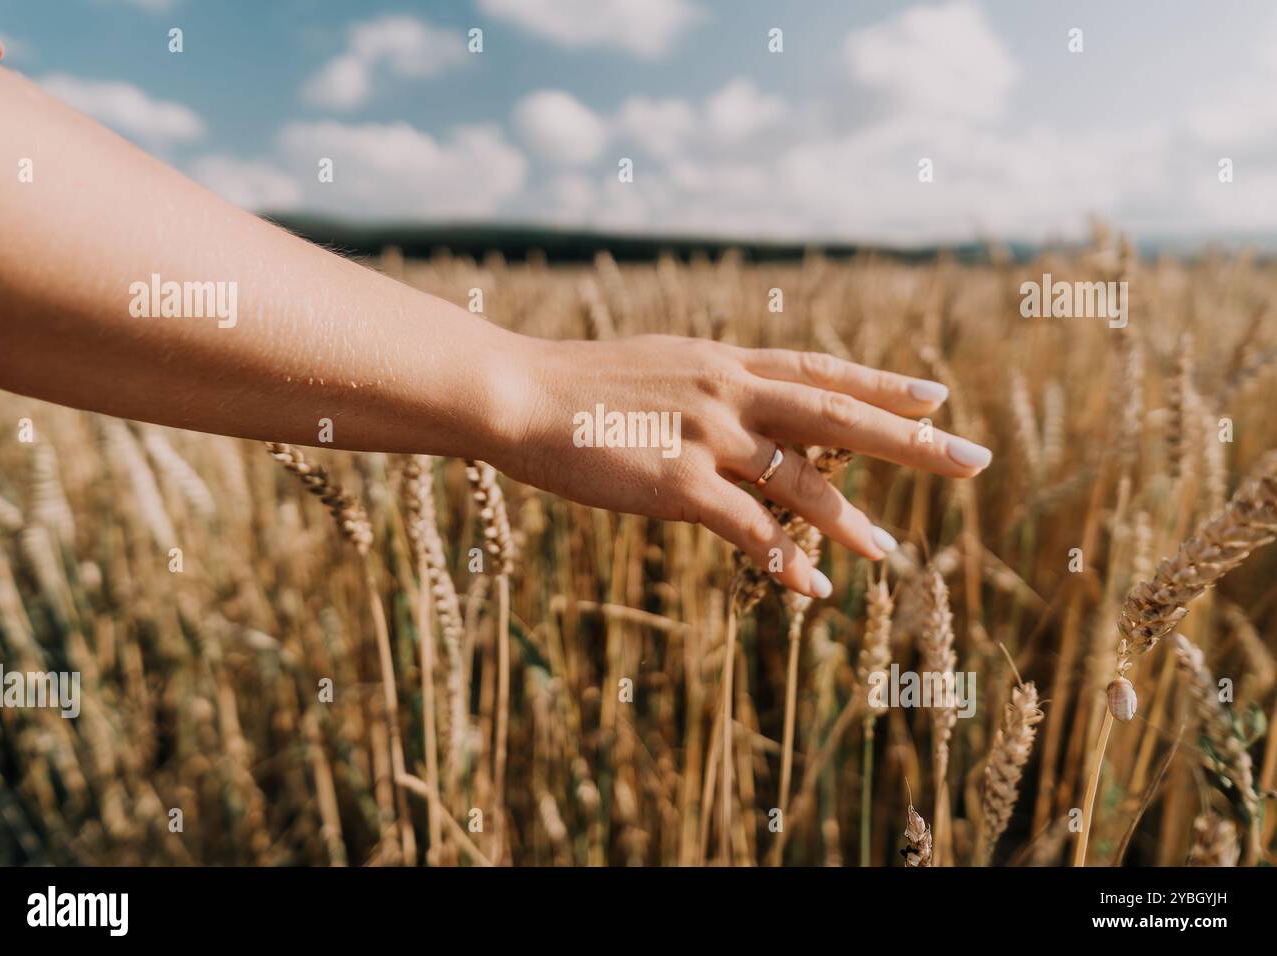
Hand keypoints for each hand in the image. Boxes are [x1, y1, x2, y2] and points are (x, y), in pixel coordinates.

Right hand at [491, 334, 992, 597]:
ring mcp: (707, 434)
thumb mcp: (657, 367)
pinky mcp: (677, 482)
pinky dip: (784, 560)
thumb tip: (742, 414)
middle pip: (840, 415)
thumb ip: (708, 389)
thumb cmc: (578, 385)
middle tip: (974, 460)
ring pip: (802, 479)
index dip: (882, 384)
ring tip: (890, 554)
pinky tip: (812, 589)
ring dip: (848, 520)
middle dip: (913, 441)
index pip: (822, 370)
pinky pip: (748, 528)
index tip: (936, 395)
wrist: (517, 392)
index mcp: (726, 363)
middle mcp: (730, 391)